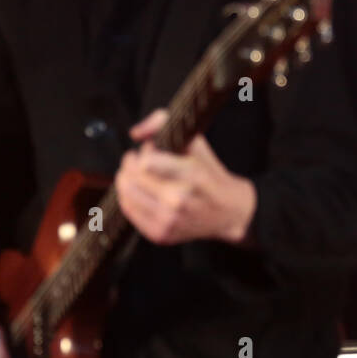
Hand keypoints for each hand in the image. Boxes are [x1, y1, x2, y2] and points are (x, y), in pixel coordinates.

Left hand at [115, 109, 257, 245]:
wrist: (230, 212)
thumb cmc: (211, 174)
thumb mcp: (196, 142)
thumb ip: (164, 123)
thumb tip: (136, 132)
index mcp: (192, 175)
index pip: (146, 163)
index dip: (142, 154)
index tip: (147, 150)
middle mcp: (179, 200)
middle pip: (132, 179)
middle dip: (130, 165)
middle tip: (137, 161)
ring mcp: (169, 221)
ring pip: (126, 195)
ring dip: (126, 180)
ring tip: (137, 175)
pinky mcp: (161, 235)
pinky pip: (129, 212)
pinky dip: (129, 198)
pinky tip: (140, 192)